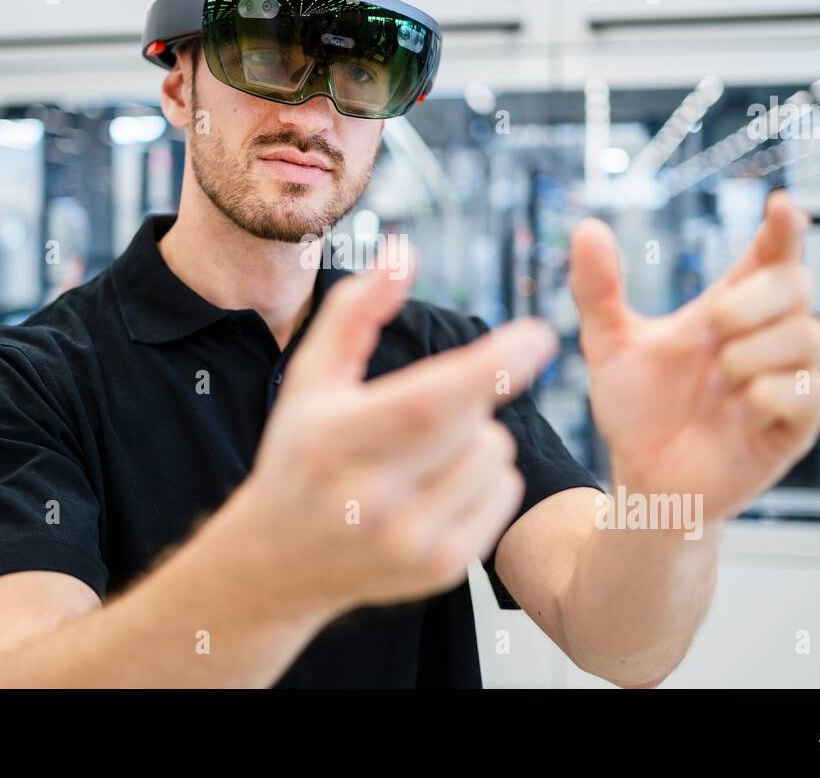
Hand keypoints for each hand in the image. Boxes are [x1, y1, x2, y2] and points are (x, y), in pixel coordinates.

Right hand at [238, 246, 558, 613]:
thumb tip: (405, 249)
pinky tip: (436, 487)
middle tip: (424, 406)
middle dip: (468, 394)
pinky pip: (505, 494)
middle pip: (470, 423)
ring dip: (476, 436)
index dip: (489, 367)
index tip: (540, 336)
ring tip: (422, 453)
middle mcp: (371, 500)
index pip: (428, 403)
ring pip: (495, 455)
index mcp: (335, 442)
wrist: (280, 559)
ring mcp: (409, 541)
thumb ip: (356, 308)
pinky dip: (486, 477)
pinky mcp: (440, 569)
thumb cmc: (301, 451)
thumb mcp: (311, 377)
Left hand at [569, 190, 819, 522]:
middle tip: (714, 326)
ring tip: (720, 376)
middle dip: (755, 299)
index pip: (770, 257)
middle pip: (798, 284)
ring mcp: (783, 383)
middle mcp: (763, 340)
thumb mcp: (609, 345)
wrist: (642, 481)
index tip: (781, 205)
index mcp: (728, 311)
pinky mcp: (794, 428)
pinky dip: (771, 392)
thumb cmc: (637, 411)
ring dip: (756, 350)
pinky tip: (739, 406)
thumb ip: (598, 290)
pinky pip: (810, 392)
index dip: (783, 229)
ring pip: (809, 335)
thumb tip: (587, 227)